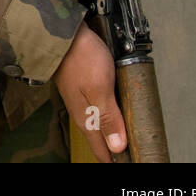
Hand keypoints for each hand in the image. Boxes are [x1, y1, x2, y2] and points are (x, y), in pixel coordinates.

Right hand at [53, 23, 127, 161]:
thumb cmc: (82, 58)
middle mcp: (82, 111)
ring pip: (99, 124)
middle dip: (114, 150)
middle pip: (99, 138)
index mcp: (85, 117)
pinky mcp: (84, 87)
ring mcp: (82, 99)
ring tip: (125, 141)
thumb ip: (109, 118)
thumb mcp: (100, 90)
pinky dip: (109, 117)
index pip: (101, 149)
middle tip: (132, 156)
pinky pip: (98, 110)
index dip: (115, 159)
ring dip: (112, 134)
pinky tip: (115, 114)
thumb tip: (117, 147)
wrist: (63, 32)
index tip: (131, 162)